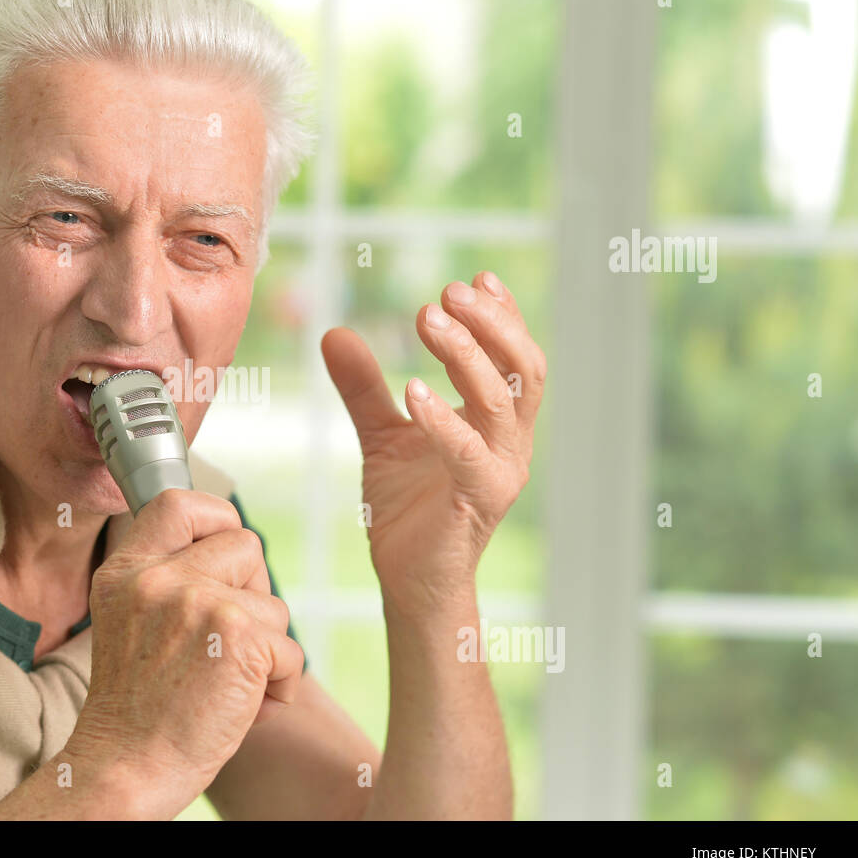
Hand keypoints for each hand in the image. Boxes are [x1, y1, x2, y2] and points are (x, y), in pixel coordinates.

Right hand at [68, 489, 303, 817]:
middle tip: (228, 641)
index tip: (225, 557)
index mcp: (126, 570)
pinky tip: (243, 707)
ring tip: (228, 684)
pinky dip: (279, 685)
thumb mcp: (127, 622)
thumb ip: (166, 580)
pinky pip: (290, 650)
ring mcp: (197, 601)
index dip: (217, 520)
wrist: (125, 769)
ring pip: (274, 603)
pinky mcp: (237, 636)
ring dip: (267, 649)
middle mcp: (158, 577)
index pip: (180, 502)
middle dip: (253, 592)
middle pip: (246, 545)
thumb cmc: (135, 711)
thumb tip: (239, 551)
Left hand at [321, 271, 545, 612]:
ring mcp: (501, 470)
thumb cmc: (406, 506)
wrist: (409, 578)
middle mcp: (510, 442)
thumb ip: (364, 386)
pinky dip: (442, 417)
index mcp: (497, 422)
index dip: (502, 316)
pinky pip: (467, 451)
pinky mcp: (479, 499)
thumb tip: (334, 333)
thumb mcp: (381, 433)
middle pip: (523, 368)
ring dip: (467, 355)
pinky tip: (412, 388)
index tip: (474, 278)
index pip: (513, 357)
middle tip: (446, 292)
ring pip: (503, 401)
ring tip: (426, 318)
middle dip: (491, 324)